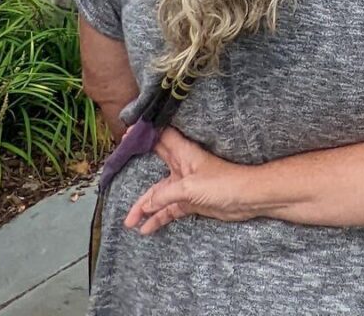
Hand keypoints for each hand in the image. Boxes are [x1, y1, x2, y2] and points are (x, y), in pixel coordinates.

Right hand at [125, 128, 251, 233]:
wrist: (248, 199)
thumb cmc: (224, 184)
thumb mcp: (189, 188)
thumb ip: (165, 196)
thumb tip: (146, 205)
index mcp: (183, 154)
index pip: (160, 137)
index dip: (143, 135)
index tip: (125, 137)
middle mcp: (182, 167)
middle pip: (153, 165)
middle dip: (135, 170)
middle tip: (115, 173)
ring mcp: (186, 185)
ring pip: (159, 194)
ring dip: (145, 207)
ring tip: (129, 222)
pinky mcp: (191, 201)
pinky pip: (169, 209)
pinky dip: (158, 218)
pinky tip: (147, 229)